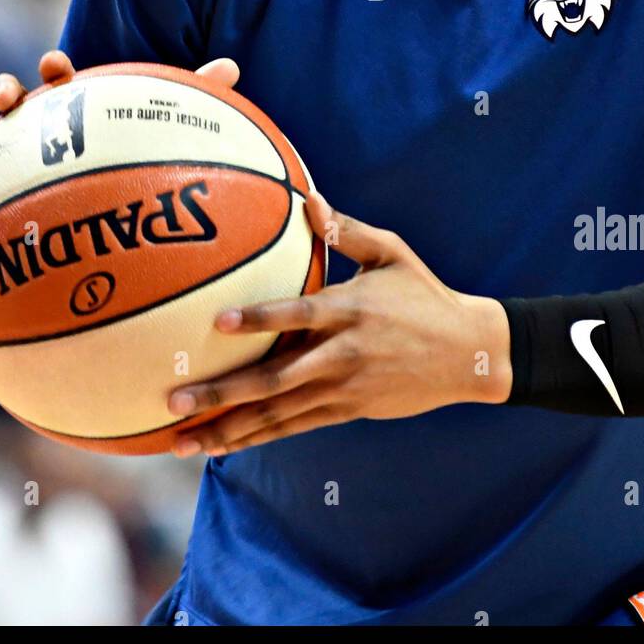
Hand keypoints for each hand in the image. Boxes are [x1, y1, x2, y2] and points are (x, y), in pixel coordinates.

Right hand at [0, 52, 240, 230]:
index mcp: (71, 102)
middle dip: (5, 92)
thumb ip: (192, 96)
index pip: (59, 76)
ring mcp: (11, 153)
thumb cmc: (130, 149)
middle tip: (7, 99)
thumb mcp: (159, 125)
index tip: (57, 67)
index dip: (53, 68)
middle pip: (14, 99)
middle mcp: (36, 122)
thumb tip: (233, 68)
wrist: (100, 190)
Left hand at [167, 194, 512, 457]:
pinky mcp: (346, 411)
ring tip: (182, 441)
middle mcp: (341, 355)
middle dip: (222, 392)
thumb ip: (346, 229)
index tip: (216, 323)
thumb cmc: (424, 294)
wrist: (468, 354)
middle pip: (274, 380)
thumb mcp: (392, 254)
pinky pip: (294, 427)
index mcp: (348, 310)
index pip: (296, 315)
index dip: (257, 319)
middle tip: (174, 398)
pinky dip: (256, 438)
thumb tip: (307, 196)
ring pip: (277, 415)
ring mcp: (343, 389)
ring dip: (228, 428)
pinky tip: (222, 447)